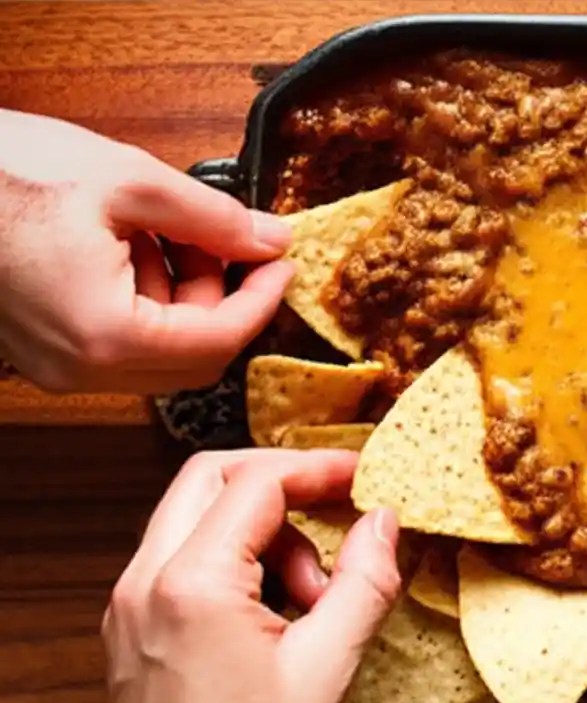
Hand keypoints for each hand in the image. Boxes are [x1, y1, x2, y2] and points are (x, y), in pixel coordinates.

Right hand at [0, 109, 294, 392]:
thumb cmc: (3, 173)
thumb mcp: (129, 182)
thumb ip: (214, 220)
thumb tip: (270, 239)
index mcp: (103, 336)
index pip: (218, 341)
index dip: (261, 300)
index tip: (280, 262)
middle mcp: (79, 367)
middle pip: (193, 357)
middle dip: (224, 298)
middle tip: (232, 242)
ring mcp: (57, 362)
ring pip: (159, 348)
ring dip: (185, 293)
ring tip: (174, 229)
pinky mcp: (43, 345)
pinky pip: (120, 337)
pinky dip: (146, 295)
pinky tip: (136, 241)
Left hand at [103, 449, 400, 702]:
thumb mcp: (326, 670)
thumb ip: (365, 583)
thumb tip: (385, 522)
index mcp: (190, 587)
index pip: (258, 482)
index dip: (320, 469)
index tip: (364, 477)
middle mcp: (143, 587)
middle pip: (210, 480)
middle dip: (282, 486)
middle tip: (338, 508)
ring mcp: (128, 610)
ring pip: (194, 520)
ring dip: (263, 534)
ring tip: (314, 596)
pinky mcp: (132, 634)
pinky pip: (182, 565)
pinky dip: (235, 566)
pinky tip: (279, 617)